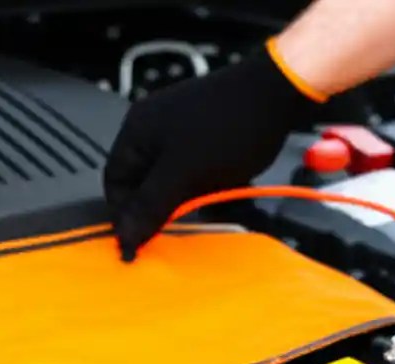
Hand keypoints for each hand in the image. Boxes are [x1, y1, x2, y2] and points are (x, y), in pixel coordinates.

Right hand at [104, 41, 322, 260]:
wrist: (279, 92)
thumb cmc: (230, 125)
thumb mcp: (183, 173)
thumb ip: (150, 206)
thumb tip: (123, 237)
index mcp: (136, 132)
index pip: (115, 183)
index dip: (125, 214)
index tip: (140, 241)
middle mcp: (152, 128)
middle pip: (143, 183)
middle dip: (161, 207)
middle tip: (181, 222)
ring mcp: (180, 130)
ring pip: (171, 181)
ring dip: (188, 198)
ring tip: (211, 197)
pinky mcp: (205, 135)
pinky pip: (194, 171)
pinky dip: (206, 185)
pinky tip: (224, 186)